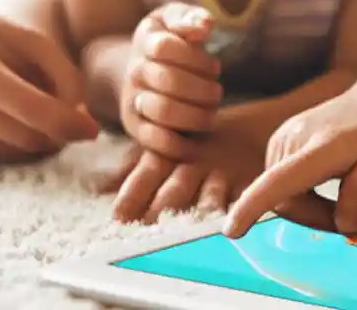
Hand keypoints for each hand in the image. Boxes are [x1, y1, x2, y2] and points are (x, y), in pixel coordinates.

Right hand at [0, 0, 99, 166]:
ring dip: (29, 137)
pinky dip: (3, 143)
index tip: (91, 129)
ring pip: (12, 154)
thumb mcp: (22, 35)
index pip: (31, 109)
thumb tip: (81, 123)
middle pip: (27, 137)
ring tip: (15, 104)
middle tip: (59, 111)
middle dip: (53, 130)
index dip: (68, 123)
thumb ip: (62, 72)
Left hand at [102, 112, 267, 222]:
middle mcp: (194, 164)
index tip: (118, 217)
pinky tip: (237, 223)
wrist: (256, 127)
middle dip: (162, 208)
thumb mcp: (169, 149)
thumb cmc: (201, 143)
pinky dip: (242, 209)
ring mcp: (224, 174)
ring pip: (210, 195)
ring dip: (202, 210)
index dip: (132, 195)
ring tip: (196, 227)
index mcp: (170, 155)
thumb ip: (135, 168)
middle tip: (149, 229)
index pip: (146, 175)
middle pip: (175, 189)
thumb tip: (99, 186)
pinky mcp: (250, 180)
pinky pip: (246, 196)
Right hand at [120, 3, 221, 161]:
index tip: (215, 67)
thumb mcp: (175, 19)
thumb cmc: (170, 40)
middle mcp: (135, 71)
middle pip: (169, 81)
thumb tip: (205, 26)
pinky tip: (197, 137)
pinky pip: (154, 139)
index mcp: (146, 41)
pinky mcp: (135, 127)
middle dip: (202, 89)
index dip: (196, 59)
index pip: (165, 48)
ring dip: (196, 114)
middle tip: (217, 92)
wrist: (140, 68)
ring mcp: (133, 100)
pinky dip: (179, 143)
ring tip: (211, 112)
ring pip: (163, 111)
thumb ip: (189, 18)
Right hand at [224, 66, 356, 239]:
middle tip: (352, 222)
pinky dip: (303, 194)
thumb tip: (343, 226)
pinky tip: (329, 189)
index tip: (231, 230)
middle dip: (313, 218)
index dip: (253, 207)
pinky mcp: (283, 139)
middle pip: (283, 198)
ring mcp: (284, 136)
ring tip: (346, 203)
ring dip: (309, 208)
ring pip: (280, 192)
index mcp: (321, 145)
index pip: (279, 180)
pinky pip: (282, 180)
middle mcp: (293, 138)